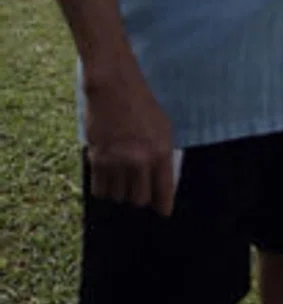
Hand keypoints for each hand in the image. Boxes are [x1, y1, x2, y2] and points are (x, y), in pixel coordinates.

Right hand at [83, 67, 176, 215]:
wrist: (114, 90)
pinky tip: (108, 182)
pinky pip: (99, 188)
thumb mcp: (164, 129)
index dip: (163, 205)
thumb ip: (162, 155)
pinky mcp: (97, 159)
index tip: (163, 213)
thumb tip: (160, 181)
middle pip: (138, 199)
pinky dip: (104, 189)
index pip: (163, 190)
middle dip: (140, 198)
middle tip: (140, 192)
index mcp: (160, 153)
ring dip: (121, 193)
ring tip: (124, 182)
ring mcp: (116, 161)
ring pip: (118, 196)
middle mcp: (139, 161)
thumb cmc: (143, 107)